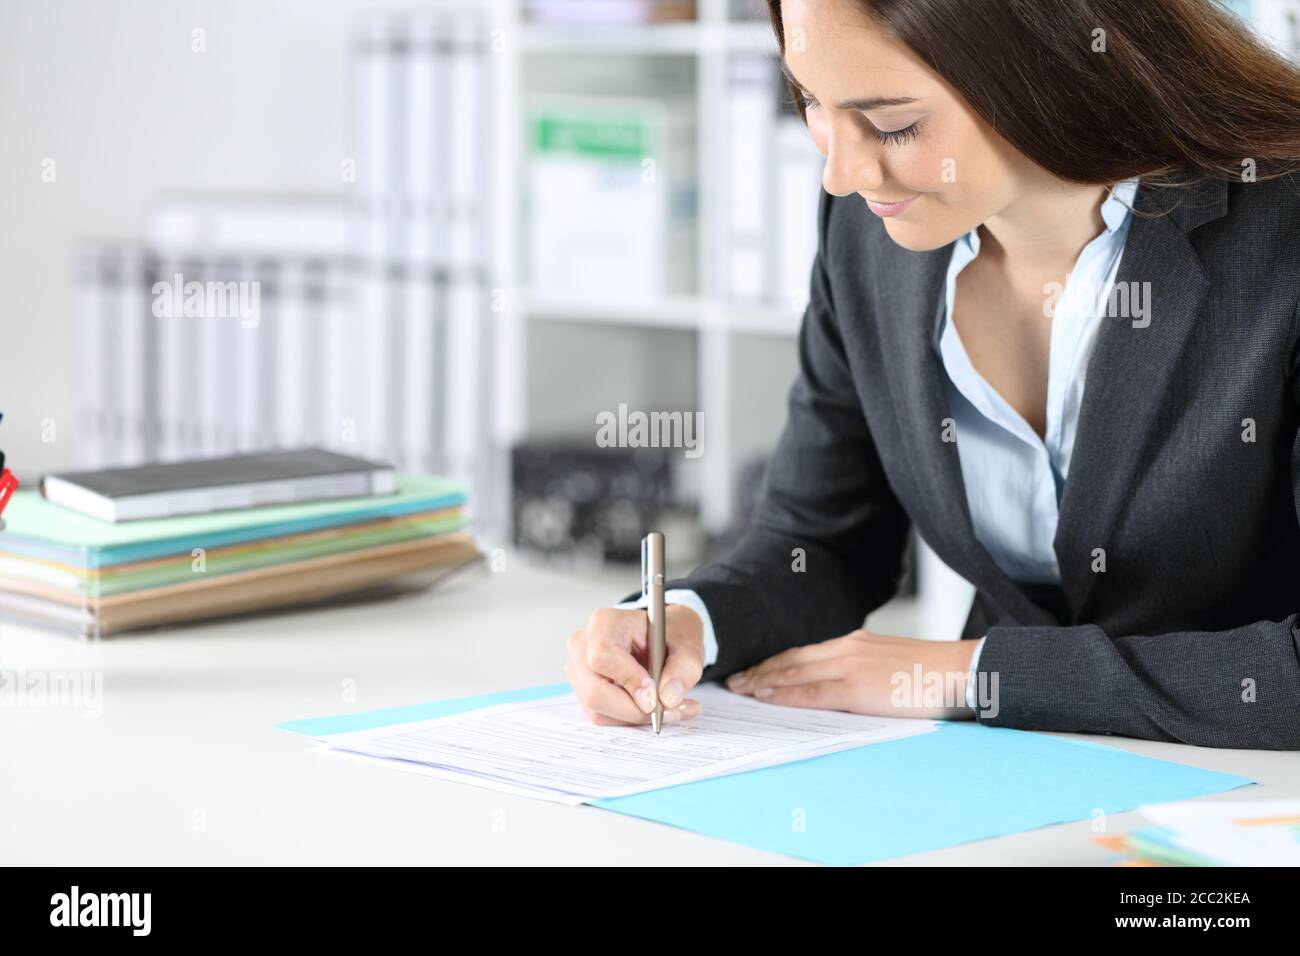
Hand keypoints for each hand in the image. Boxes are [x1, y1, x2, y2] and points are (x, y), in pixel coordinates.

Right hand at [565, 604, 705, 725]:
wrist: (665, 637)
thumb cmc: (671, 635)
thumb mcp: (689, 644)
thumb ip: (683, 669)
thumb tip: (667, 699)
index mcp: (605, 624)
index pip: (603, 658)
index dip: (629, 682)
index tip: (657, 696)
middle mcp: (583, 646)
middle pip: (595, 692)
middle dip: (635, 710)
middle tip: (671, 710)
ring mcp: (579, 670)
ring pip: (598, 710)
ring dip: (636, 717)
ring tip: (672, 708)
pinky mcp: (584, 691)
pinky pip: (602, 716)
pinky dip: (631, 719)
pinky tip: (655, 709)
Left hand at [724, 629, 977, 720]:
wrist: (960, 671)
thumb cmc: (935, 675)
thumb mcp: (893, 665)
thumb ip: (867, 671)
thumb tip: (849, 690)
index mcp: (858, 643)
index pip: (806, 653)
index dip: (778, 663)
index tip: (758, 671)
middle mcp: (848, 649)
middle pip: (793, 659)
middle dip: (762, 670)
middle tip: (736, 680)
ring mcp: (850, 666)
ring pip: (795, 672)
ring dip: (764, 681)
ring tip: (741, 690)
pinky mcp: (856, 686)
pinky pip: (811, 691)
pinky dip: (784, 694)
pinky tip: (766, 697)